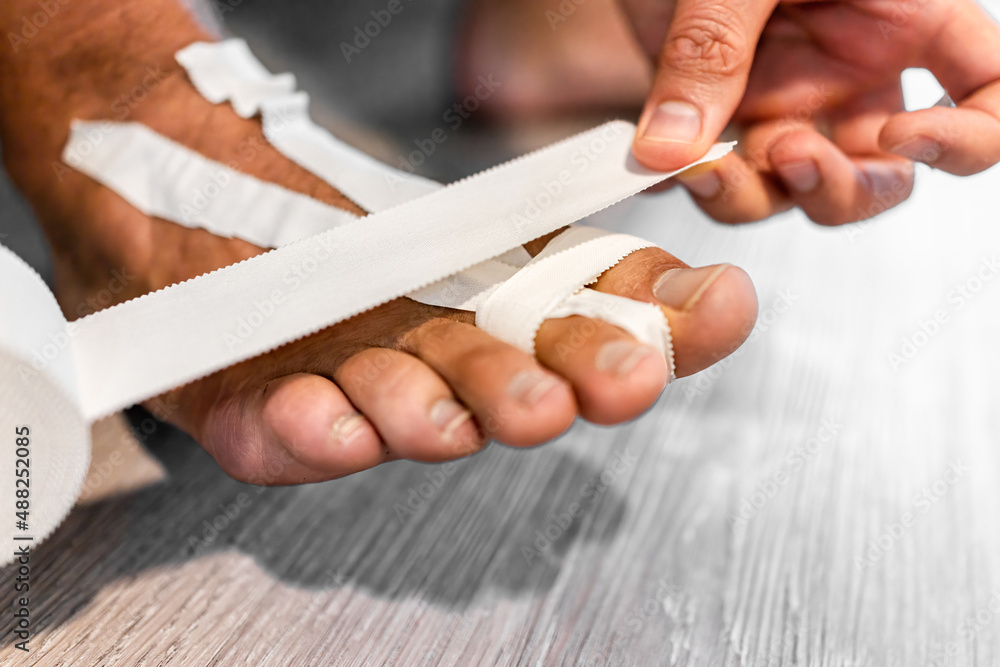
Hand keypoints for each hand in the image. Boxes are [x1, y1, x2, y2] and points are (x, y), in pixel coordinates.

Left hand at [625, 0, 999, 223]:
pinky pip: (715, 179)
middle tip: (789, 155)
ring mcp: (785, 103)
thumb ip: (715, 45)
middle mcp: (851, 76)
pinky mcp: (721, 118)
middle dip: (838, 192)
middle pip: (878, 178)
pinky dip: (686, 185)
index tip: (906, 134)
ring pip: (789, 194)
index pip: (986, 92)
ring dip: (751, 198)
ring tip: (705, 166)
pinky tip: (659, 166)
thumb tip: (673, 147)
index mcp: (903, 20)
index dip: (969, 138)